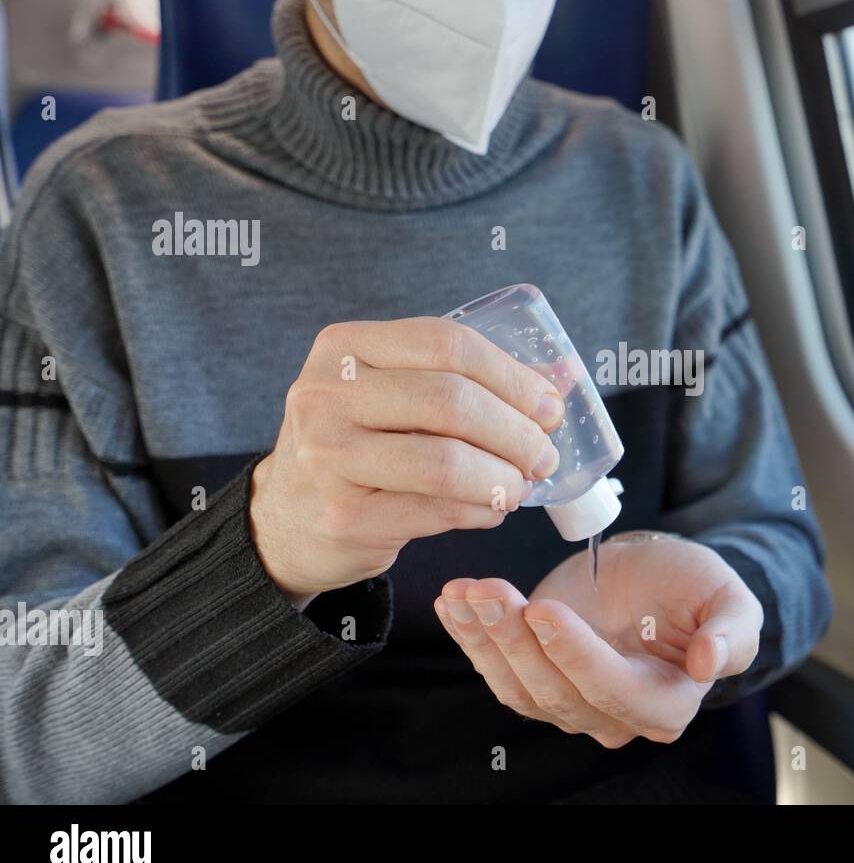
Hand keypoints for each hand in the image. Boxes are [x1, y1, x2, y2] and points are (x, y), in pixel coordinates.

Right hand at [249, 318, 564, 606]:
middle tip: (544, 454)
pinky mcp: (342, 516)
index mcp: (345, 347)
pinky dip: (480, 511)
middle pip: (451, 401)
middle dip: (516, 431)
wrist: (286, 518)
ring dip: (503, 477)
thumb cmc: (358, 447)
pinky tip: (493, 509)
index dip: (511, 376)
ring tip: (522, 485)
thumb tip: (559, 383)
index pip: (446, 344)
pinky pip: (436, 512)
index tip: (549, 406)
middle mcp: (326, 394)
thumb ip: (464, 382)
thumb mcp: (392, 396)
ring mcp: (327, 456)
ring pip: (446, 461)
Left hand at [433, 533, 762, 746]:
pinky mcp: (539, 680)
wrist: (660, 577)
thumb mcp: (729, 598)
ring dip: (485, 640)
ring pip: (521, 688)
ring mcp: (573, 703)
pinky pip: (499, 673)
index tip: (542, 609)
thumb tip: (712, 663)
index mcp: (667, 702)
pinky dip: (471, 639)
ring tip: (465, 592)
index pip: (615, 690)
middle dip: (515, 640)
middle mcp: (617, 716)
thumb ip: (731, 632)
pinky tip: (454, 604)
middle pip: (558, 693)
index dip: (575, 655)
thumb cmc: (696, 588)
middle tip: (488, 589)